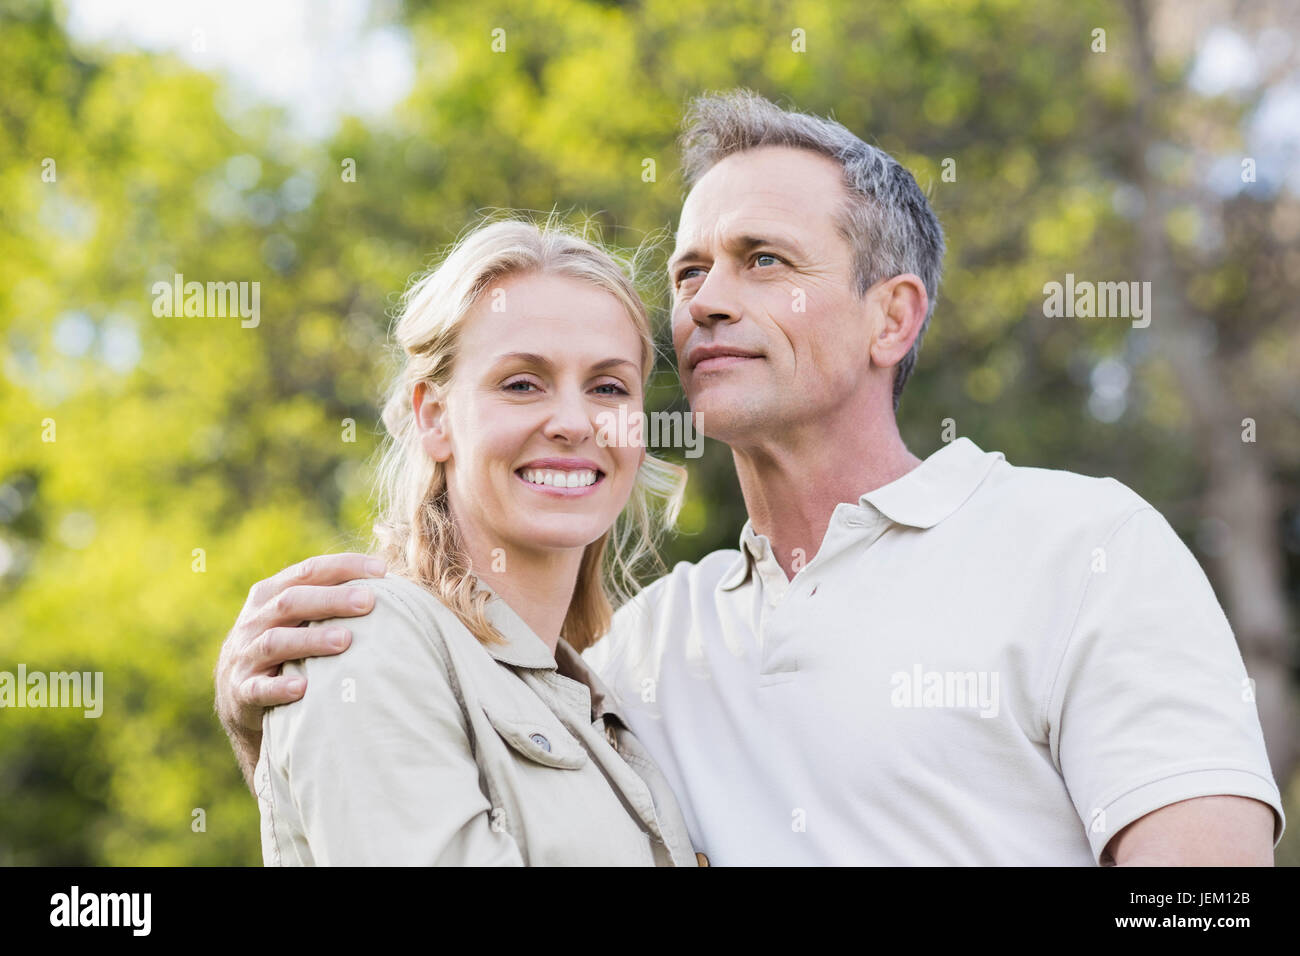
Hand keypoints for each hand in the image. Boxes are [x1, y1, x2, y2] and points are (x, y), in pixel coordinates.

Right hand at [214, 552, 386, 788]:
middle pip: (291, 601)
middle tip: (369, 602)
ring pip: (275, 642)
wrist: (241, 699)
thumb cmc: (289, 650)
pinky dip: (279, 688)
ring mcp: (244, 656)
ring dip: (310, 640)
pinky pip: (258, 689)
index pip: (308, 571)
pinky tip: (303, 688)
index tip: (382, 570)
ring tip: (345, 641)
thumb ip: (331, 601)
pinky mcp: (241, 692)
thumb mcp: (300, 620)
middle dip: (331, 599)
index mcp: (270, 594)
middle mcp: (254, 620)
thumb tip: (395, 585)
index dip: (344, 566)